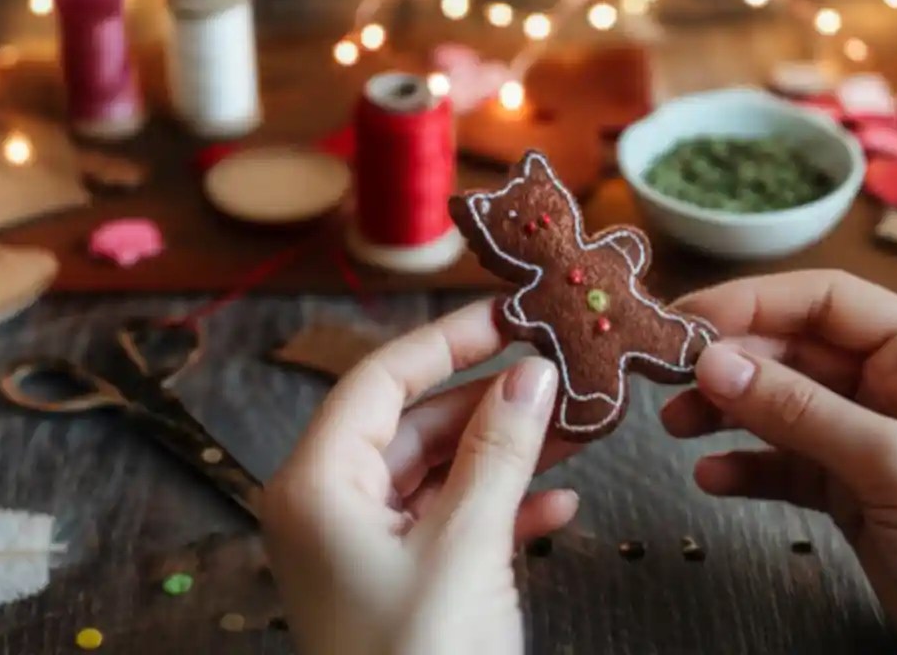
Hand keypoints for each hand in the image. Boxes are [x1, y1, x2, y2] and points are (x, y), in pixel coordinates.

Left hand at [262, 301, 581, 654]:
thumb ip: (498, 452)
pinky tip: (557, 507)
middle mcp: (329, 506)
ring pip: (440, 475)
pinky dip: (501, 512)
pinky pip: (449, 525)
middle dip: (492, 402)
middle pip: (414, 425)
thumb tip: (532, 372)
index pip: (379, 379)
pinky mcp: (397, 584)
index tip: (510, 311)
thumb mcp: (465, 548)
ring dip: (507, 455)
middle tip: (562, 374)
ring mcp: (362, 548)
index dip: (447, 339)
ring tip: (579, 429)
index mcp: (317, 484)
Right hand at [665, 270, 896, 653]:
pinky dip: (744, 465)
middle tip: (669, 377)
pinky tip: (712, 476)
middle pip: (792, 350)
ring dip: (724, 410)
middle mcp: (892, 385)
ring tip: (675, 424)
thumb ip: (800, 411)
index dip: (755, 303)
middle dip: (730, 362)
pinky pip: (780, 461)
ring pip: (777, 404)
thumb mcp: (893, 465)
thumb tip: (713, 362)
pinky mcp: (845, 486)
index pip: (827, 302)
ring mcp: (865, 436)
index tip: (690, 320)